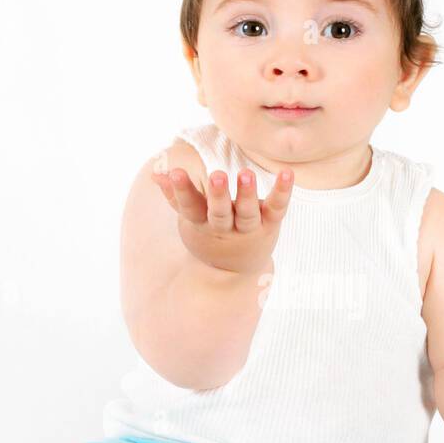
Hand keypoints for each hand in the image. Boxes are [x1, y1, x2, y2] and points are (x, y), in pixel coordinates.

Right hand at [152, 160, 293, 276]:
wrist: (236, 270)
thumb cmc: (209, 234)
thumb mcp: (190, 219)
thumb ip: (176, 195)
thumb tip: (156, 172)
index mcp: (202, 224)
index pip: (190, 207)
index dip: (182, 191)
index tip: (175, 173)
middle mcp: (226, 228)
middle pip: (220, 213)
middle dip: (218, 196)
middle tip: (217, 176)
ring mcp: (249, 227)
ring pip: (248, 212)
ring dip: (246, 194)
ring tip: (245, 174)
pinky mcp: (270, 224)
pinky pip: (277, 207)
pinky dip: (282, 191)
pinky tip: (286, 173)